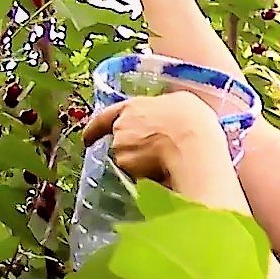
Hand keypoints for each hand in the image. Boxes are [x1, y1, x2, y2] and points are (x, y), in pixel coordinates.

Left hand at [82, 91, 224, 181]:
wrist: (192, 146)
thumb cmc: (190, 120)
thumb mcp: (178, 103)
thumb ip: (160, 111)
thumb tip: (162, 118)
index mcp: (132, 107)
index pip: (104, 118)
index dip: (94, 129)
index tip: (87, 138)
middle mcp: (121, 128)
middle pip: (120, 141)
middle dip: (133, 148)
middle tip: (155, 152)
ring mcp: (122, 150)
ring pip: (128, 160)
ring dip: (141, 163)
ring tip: (165, 162)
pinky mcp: (128, 169)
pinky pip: (135, 175)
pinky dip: (146, 175)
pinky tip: (163, 172)